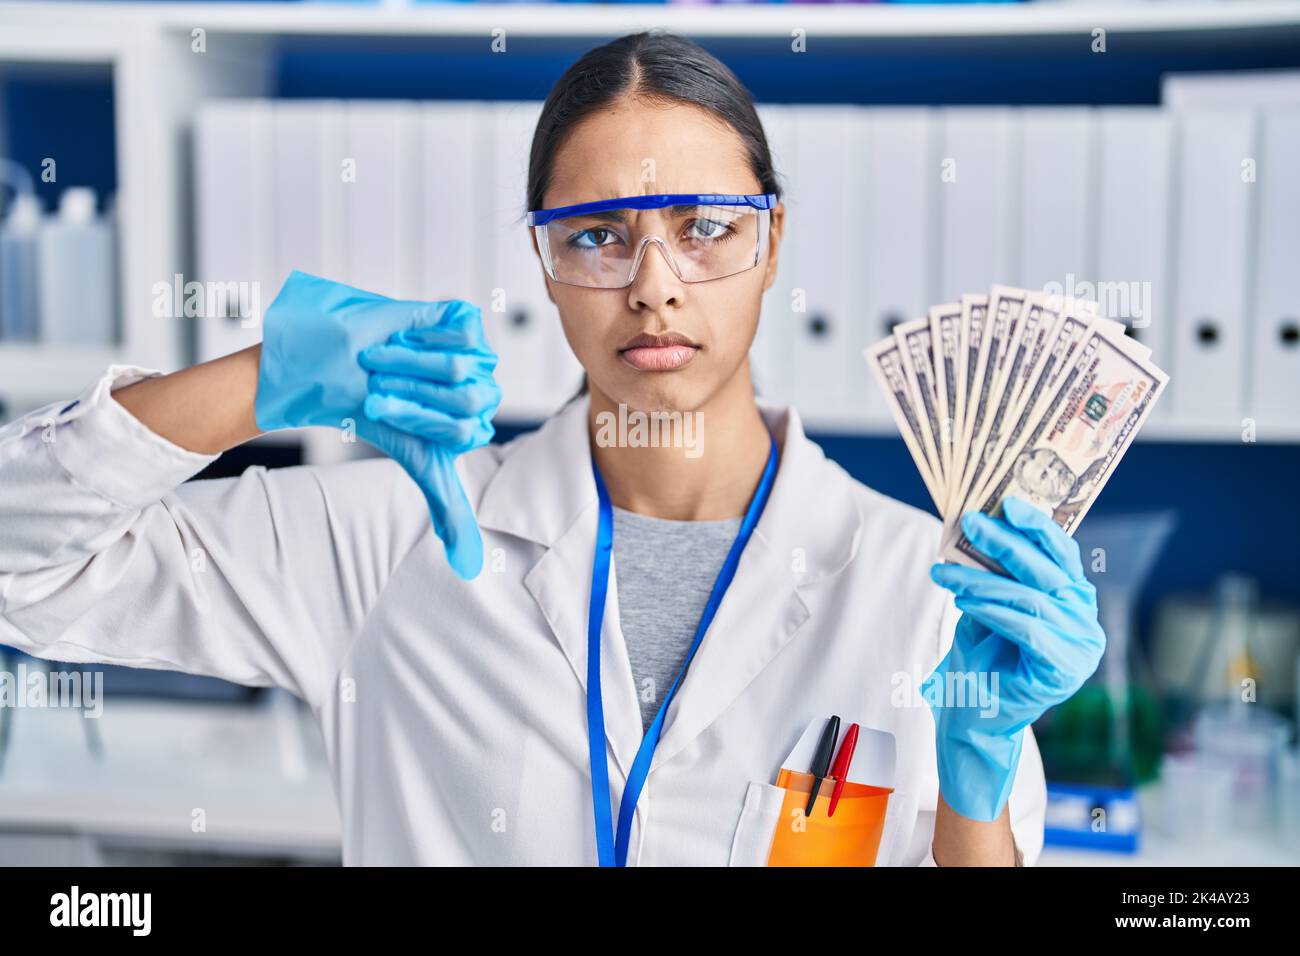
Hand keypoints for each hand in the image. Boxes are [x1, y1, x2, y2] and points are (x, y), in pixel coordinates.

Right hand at [254, 270, 498, 578]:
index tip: (387, 411)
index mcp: (480, 417)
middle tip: (382, 386)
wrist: (336, 369)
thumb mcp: (420, 462)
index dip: (421, 420)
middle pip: (470, 399)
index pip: (468, 428)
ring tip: (383, 361)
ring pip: (462, 366)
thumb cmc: (377, 413)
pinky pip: (462, 331)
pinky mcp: (459, 317)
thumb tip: (469, 566)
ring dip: (411, 366)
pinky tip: (403, 334)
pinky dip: (424, 335)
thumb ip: (450, 510)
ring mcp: (473, 349)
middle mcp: (482, 383)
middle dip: (416, 397)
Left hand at [923, 496, 1104, 821]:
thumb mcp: (987, 605)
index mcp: (1074, 598)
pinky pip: (1026, 628)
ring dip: (981, 580)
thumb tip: (980, 527)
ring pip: (1029, 598)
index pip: (1061, 553)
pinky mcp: (1065, 669)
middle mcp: (1085, 619)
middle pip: (1046, 571)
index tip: (1005, 504)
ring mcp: (1081, 646)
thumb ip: (996, 573)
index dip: (1036, 526)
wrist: (974, 716)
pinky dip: (993, 610)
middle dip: (1003, 544)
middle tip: (968, 524)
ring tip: (944, 573)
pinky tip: (965, 600)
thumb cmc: (982, 658)